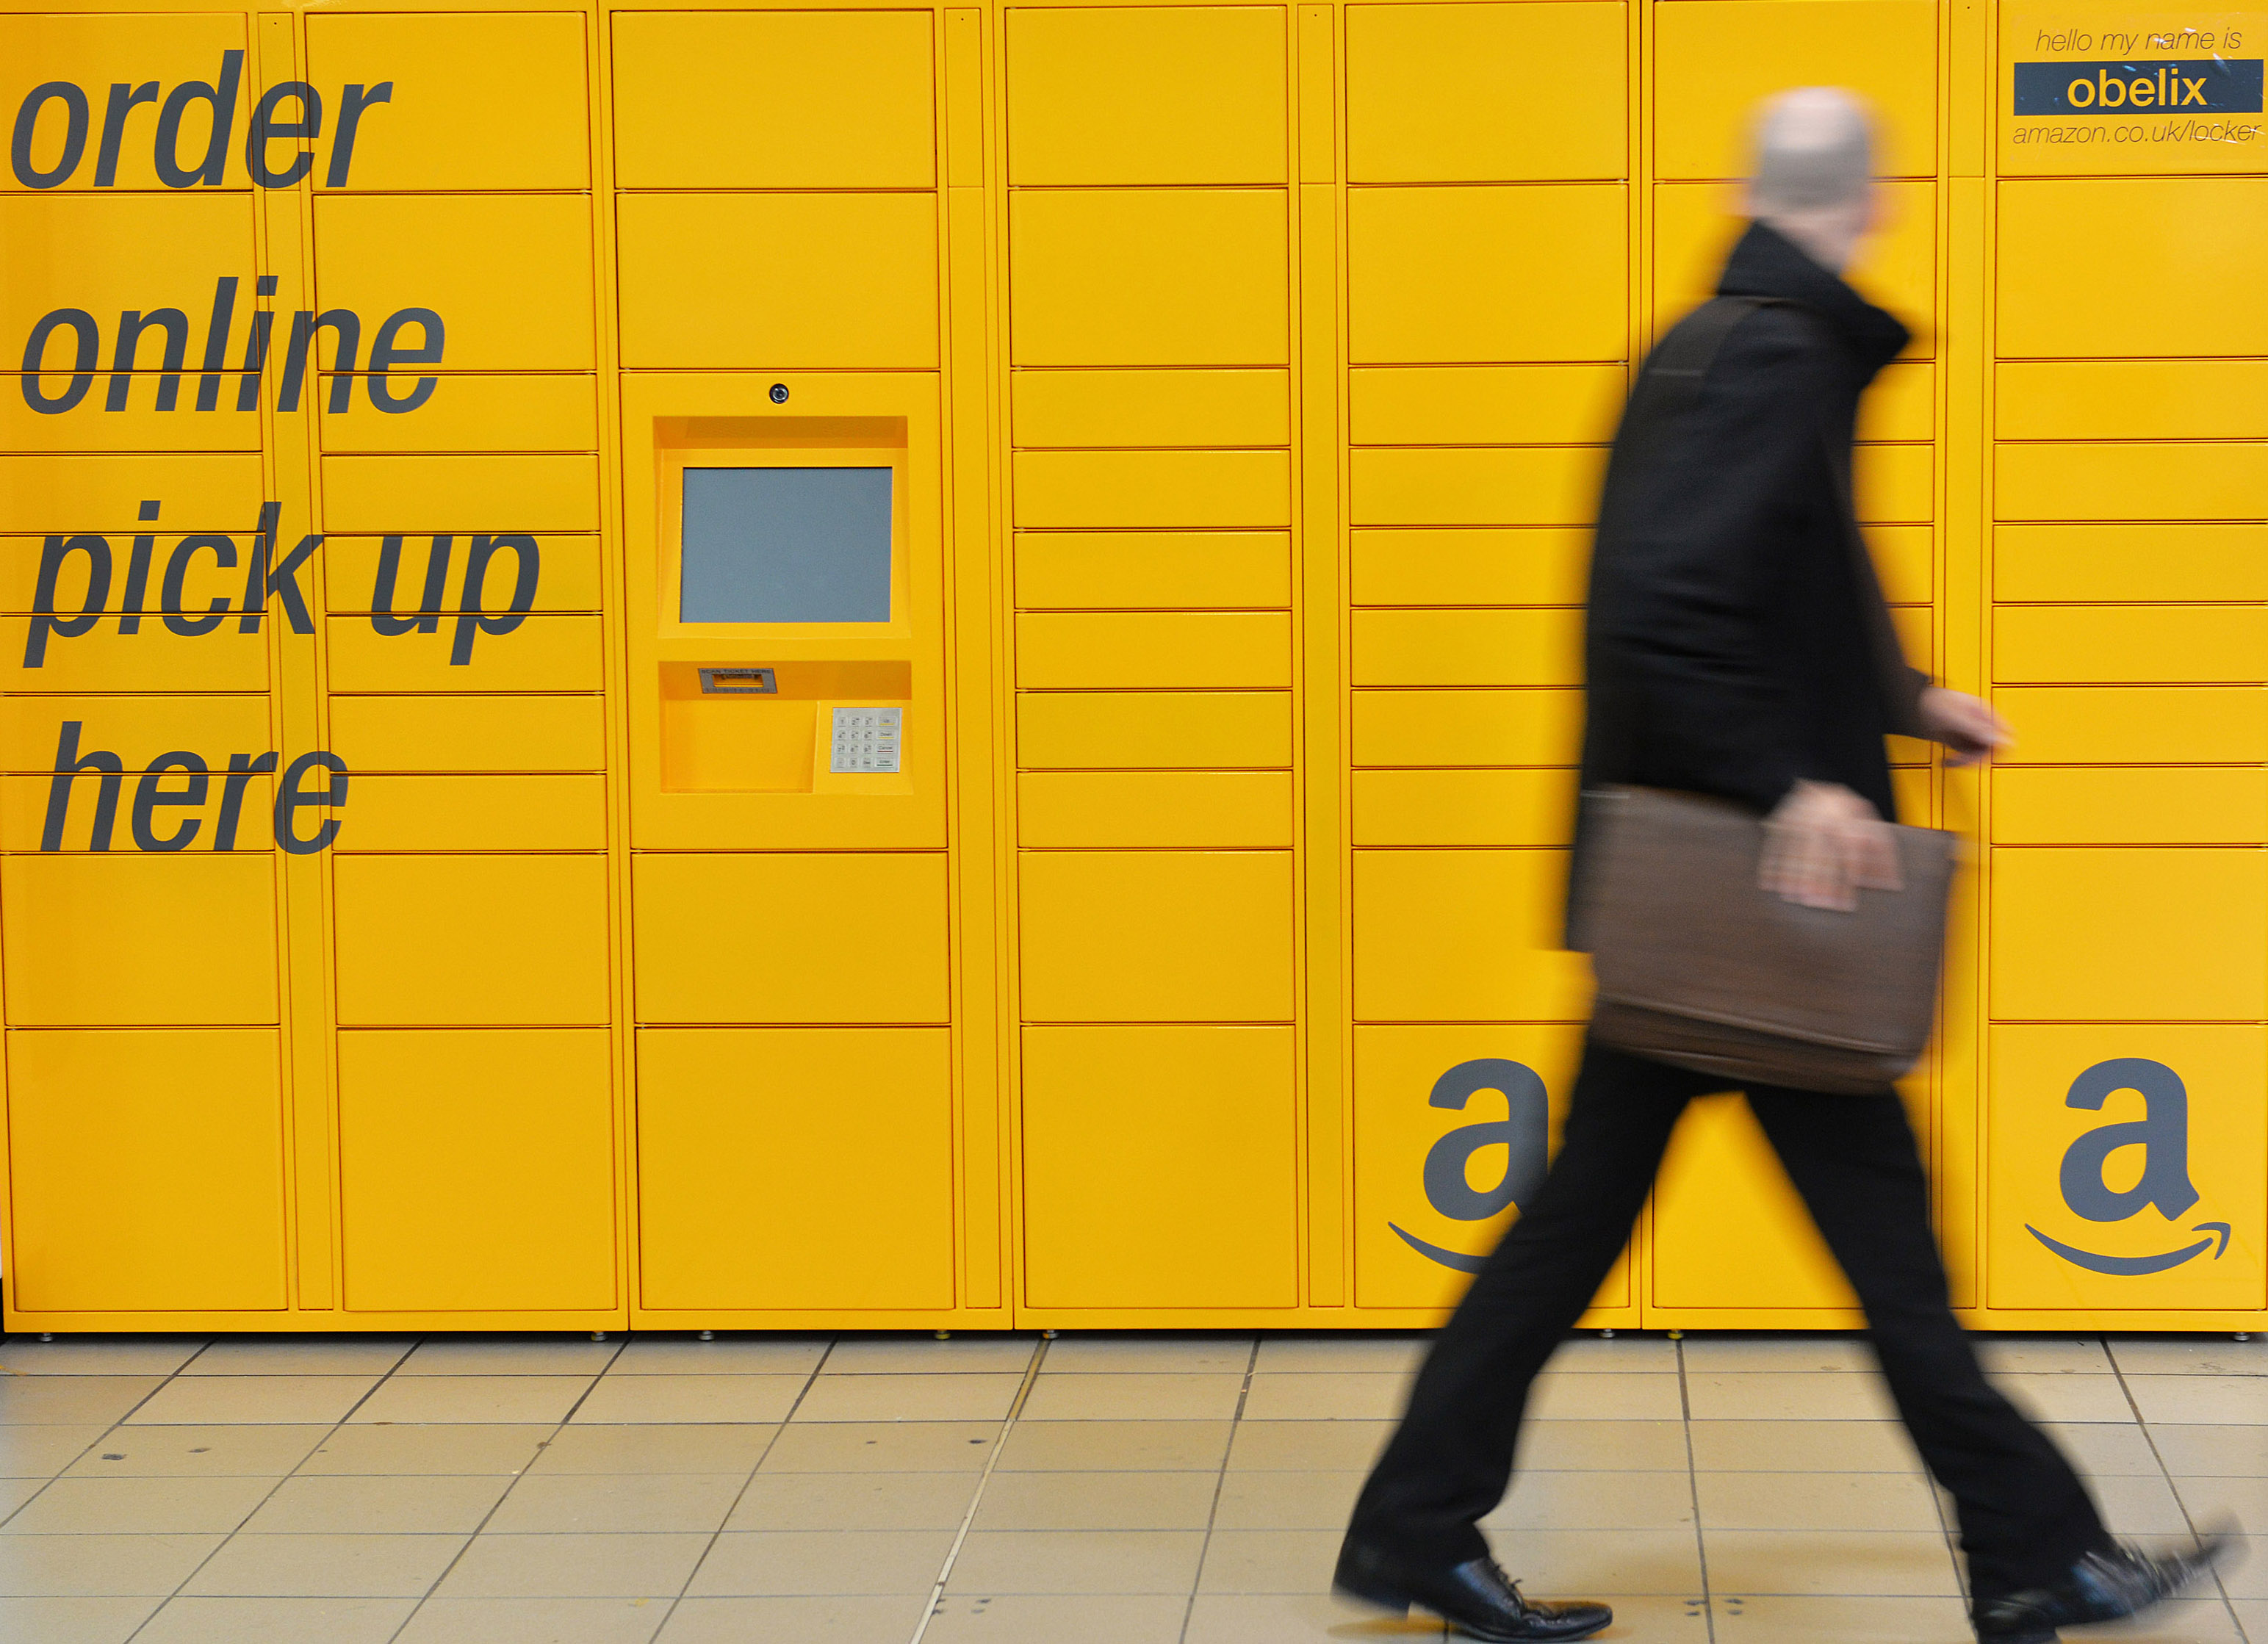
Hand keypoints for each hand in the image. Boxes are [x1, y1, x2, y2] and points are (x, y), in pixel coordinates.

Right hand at [1761, 781, 1903, 911]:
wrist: (1814, 779)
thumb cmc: (1845, 810)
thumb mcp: (1869, 822)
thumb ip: (1882, 851)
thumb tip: (1891, 882)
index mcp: (1848, 820)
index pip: (1850, 852)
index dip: (1849, 878)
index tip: (1846, 903)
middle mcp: (1823, 820)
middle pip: (1821, 854)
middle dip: (1819, 882)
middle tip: (1818, 904)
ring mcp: (1800, 820)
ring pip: (1796, 851)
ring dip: (1792, 876)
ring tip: (1793, 897)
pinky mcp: (1781, 821)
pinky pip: (1774, 845)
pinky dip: (1770, 865)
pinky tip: (1769, 884)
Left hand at [1919, 687, 2011, 766]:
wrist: (1910, 705)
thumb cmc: (1932, 703)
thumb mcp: (1957, 717)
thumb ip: (1979, 729)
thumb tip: (2002, 741)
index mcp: (1985, 713)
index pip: (2007, 734)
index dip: (2000, 748)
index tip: (1986, 758)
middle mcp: (1980, 723)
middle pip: (1993, 748)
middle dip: (1978, 757)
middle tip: (1961, 761)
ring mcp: (1969, 732)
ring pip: (1980, 754)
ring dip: (1966, 761)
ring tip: (1951, 762)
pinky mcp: (1958, 740)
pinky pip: (1966, 755)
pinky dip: (1958, 761)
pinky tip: (1947, 761)